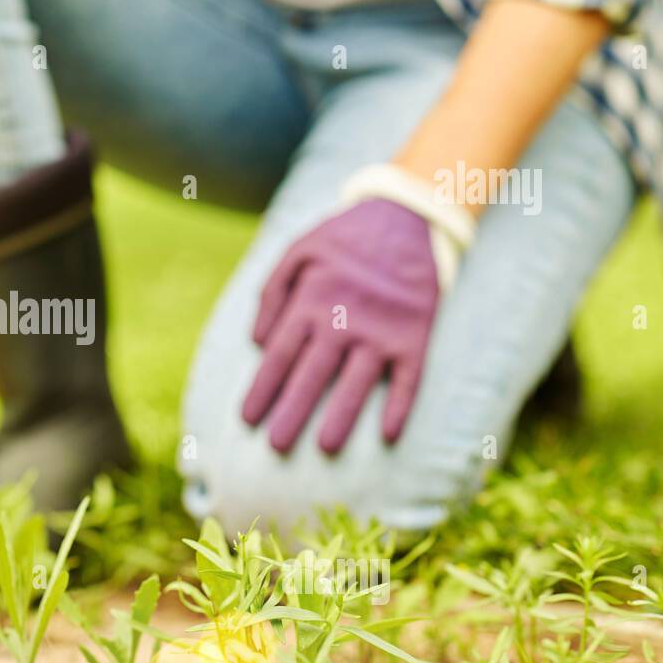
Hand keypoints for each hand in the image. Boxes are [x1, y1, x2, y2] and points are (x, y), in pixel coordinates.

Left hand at [241, 198, 440, 453]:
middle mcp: (344, 319)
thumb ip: (272, 294)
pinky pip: (409, 376)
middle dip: (291, 412)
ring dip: (342, 415)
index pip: (278, 354)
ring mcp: (382, 328)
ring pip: (357, 380)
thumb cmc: (343, 239)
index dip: (261, 389)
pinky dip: (400, 405)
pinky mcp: (415, 334)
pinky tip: (388, 434)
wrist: (406, 215)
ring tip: (325, 448)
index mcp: (311, 300)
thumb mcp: (297, 251)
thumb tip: (255, 342)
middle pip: (312, 374)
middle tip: (275, 447)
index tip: (246, 420)